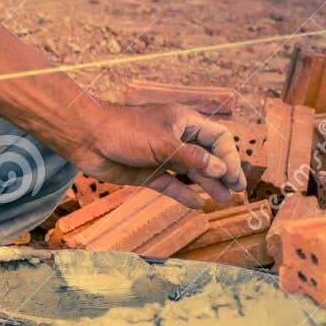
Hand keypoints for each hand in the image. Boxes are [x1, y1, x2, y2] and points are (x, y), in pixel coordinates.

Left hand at [71, 103, 242, 207]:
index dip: (229, 155)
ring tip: (223, 199)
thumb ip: (192, 158)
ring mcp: (162, 156)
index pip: (217, 137)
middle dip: (223, 172)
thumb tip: (219, 169)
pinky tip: (197, 204)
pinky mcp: (148, 172)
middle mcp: (176, 138)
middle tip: (237, 190)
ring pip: (191, 172)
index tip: (235, 175)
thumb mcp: (163, 143)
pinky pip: (172, 184)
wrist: (88, 138)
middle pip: (208, 156)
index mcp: (184, 122)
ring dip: (207, 185)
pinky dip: (184, 193)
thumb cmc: (125, 131)